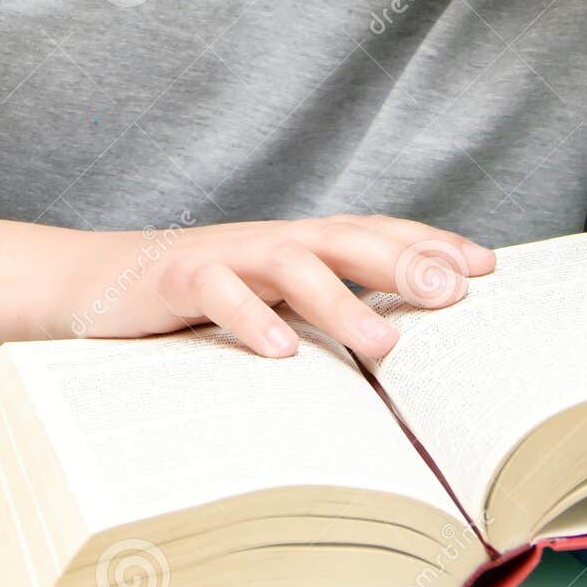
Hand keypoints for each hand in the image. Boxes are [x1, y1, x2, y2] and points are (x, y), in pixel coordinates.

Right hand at [63, 212, 496, 359]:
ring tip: (383, 345)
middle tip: (453, 292)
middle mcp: (272, 240)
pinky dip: (251, 320)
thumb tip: (406, 346)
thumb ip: (329, 309)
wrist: (99, 281)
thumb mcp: (272, 300)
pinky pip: (217, 293)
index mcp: (301, 243)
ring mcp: (226, 254)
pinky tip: (283, 353)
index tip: (487, 266)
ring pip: (291, 265)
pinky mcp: (177, 278)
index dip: (429, 243)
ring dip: (340, 302)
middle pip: (346, 240)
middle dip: (403, 262)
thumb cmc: (202, 297)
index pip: (375, 232)